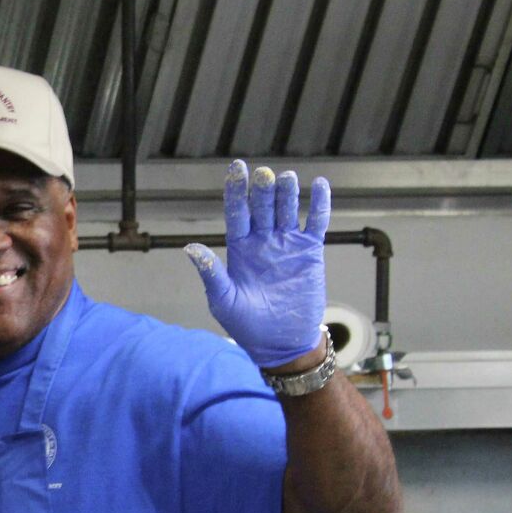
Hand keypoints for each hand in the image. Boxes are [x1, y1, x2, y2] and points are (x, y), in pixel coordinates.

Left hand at [184, 159, 330, 367]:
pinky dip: (320, 204)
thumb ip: (211, 273)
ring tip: (288, 179)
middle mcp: (262, 241)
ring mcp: (287, 244)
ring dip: (288, 193)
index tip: (236, 168)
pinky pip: (316, 222)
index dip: (236, 190)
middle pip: (262, 206)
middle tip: (264, 176)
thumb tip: (190, 248)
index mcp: (239, 248)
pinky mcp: (310, 252)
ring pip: (288, 209)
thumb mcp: (223, 301)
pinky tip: (321, 186)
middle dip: (262, 190)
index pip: (237, 212)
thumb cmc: (247, 325)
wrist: (282, 343)